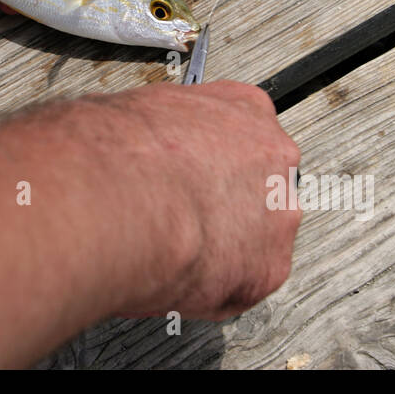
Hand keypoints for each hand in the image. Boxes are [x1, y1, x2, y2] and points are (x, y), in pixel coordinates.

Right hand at [66, 80, 302, 319]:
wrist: (116, 200)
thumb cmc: (116, 152)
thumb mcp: (131, 108)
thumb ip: (156, 126)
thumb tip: (129, 137)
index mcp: (243, 108)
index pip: (241, 131)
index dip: (210, 156)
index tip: (188, 168)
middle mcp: (273, 157)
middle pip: (258, 183)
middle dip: (222, 201)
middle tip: (180, 212)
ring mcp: (278, 215)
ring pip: (256, 236)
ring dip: (221, 245)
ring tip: (172, 247)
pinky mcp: (268, 269)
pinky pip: (245, 282)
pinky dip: (214, 286)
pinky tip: (178, 275)